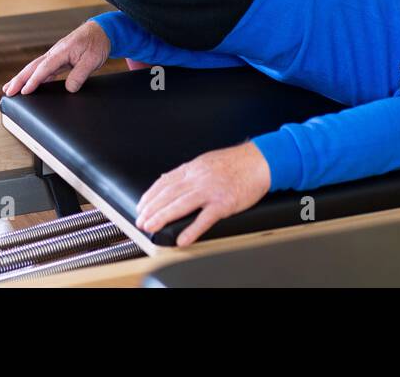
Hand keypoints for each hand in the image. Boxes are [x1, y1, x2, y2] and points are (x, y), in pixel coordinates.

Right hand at [2, 19, 109, 96]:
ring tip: (10, 89)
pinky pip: (43, 69)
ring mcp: (55, 55)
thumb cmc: (96, 42)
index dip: (33, 81)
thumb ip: (80, 74)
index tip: (24, 91)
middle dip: (19, 79)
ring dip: (22, 78)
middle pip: (33, 67)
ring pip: (35, 68)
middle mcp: (55, 52)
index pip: (44, 68)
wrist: (100, 30)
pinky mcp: (58, 58)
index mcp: (61, 51)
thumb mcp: (93, 59)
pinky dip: (33, 76)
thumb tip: (69, 88)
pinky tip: (28, 84)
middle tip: (8, 91)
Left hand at [135, 143, 271, 246]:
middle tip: (140, 220)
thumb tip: (167, 178)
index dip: (150, 195)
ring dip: (163, 217)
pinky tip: (182, 239)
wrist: (259, 161)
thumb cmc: (235, 162)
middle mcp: (198, 178)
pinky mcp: (224, 203)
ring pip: (180, 205)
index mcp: (193, 169)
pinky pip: (205, 218)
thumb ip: (187, 171)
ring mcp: (210, 191)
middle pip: (168, 194)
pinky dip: (192, 229)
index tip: (141, 206)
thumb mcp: (205, 161)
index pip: (165, 182)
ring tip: (152, 227)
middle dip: (151, 208)